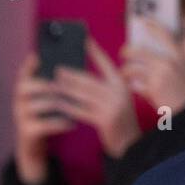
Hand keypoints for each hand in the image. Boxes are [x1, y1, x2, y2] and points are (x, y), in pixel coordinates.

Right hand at [11, 52, 80, 184]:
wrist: (33, 143)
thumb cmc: (44, 116)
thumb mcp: (43, 98)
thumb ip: (51, 83)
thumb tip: (68, 68)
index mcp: (22, 89)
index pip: (23, 72)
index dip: (30, 64)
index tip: (40, 56)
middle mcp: (18, 100)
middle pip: (28, 86)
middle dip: (48, 83)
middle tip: (64, 82)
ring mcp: (21, 116)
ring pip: (40, 105)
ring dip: (58, 103)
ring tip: (74, 103)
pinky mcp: (27, 131)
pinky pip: (45, 125)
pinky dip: (60, 124)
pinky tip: (72, 124)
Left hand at [50, 37, 141, 158]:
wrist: (132, 145)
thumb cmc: (120, 121)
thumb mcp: (119, 99)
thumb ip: (105, 87)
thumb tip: (80, 77)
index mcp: (122, 83)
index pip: (106, 62)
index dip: (94, 50)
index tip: (83, 40)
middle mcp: (118, 92)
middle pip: (89, 79)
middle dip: (71, 73)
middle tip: (56, 68)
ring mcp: (112, 105)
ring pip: (83, 94)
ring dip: (66, 89)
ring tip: (52, 84)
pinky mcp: (105, 120)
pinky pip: (82, 111)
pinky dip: (69, 107)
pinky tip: (58, 104)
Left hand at [120, 18, 184, 114]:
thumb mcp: (184, 71)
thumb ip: (170, 60)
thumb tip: (149, 51)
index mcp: (179, 56)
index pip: (164, 34)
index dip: (152, 25)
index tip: (141, 20)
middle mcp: (170, 62)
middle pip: (141, 51)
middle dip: (128, 51)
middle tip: (122, 53)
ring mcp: (161, 75)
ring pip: (134, 68)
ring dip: (126, 71)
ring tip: (123, 73)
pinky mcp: (153, 89)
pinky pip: (135, 84)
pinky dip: (132, 86)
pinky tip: (131, 87)